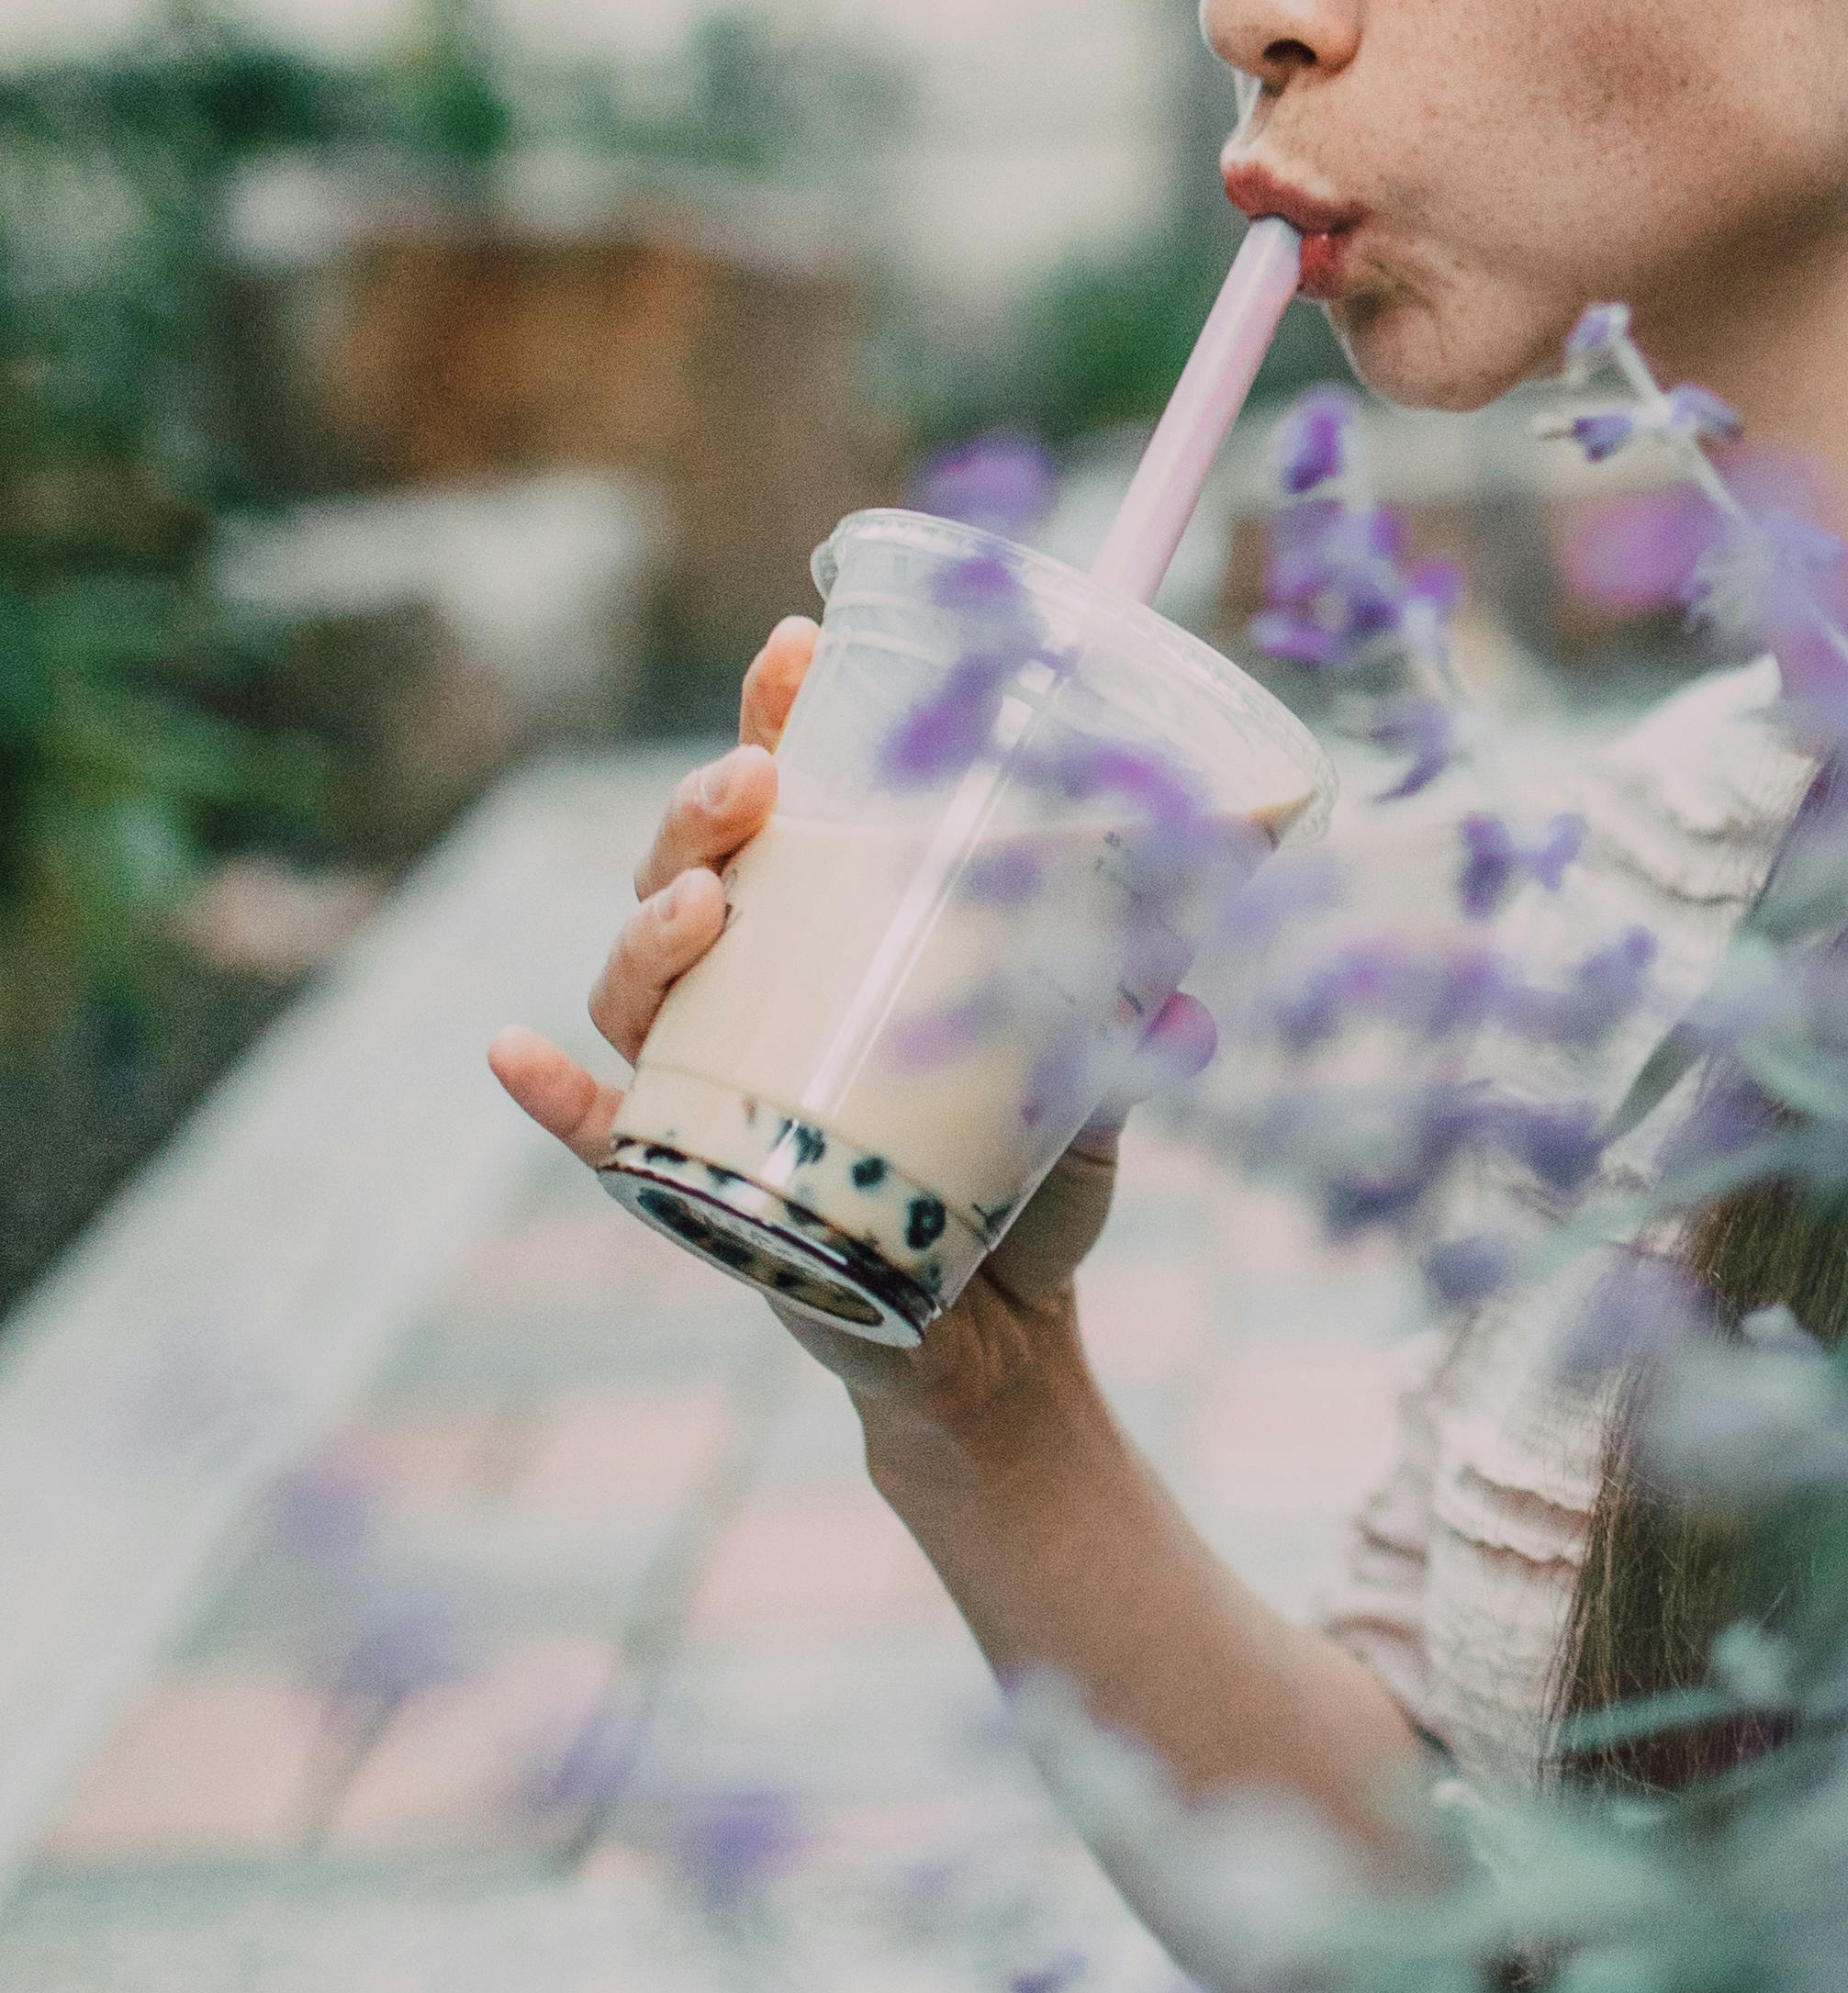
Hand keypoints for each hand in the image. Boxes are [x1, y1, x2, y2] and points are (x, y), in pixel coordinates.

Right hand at [487, 607, 1191, 1457]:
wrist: (1002, 1344)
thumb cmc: (1030, 1185)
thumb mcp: (1089, 1092)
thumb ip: (1125, 1031)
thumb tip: (1186, 998)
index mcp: (837, 941)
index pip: (788, 810)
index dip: (773, 719)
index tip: (795, 648)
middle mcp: (756, 999)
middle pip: (688, 875)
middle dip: (701, 812)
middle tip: (753, 780)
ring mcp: (711, 1090)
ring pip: (638, 988)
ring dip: (647, 928)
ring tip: (703, 899)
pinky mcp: (690, 1192)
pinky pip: (598, 1136)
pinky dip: (553, 1097)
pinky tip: (515, 1055)